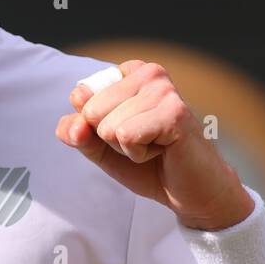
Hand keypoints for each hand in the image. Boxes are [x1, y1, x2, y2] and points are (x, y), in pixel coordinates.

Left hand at [55, 60, 254, 229]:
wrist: (189, 191)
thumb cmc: (149, 164)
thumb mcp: (100, 148)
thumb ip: (77, 133)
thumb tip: (75, 124)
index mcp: (129, 72)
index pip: (81, 96)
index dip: (96, 128)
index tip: (127, 133)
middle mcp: (149, 73)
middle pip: (92, 110)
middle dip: (111, 138)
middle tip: (144, 142)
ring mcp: (163, 90)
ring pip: (108, 126)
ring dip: (127, 148)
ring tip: (155, 145)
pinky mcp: (174, 112)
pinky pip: (126, 136)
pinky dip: (138, 154)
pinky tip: (163, 149)